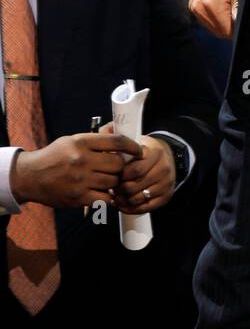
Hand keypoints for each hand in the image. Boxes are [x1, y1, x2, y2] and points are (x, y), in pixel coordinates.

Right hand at [10, 132, 143, 208]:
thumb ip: (95, 138)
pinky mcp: (78, 197)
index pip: (116, 141)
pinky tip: (105, 193)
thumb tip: (116, 130)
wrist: (31, 176)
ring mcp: (81, 180)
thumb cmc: (54, 157)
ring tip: (109, 180)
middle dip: (121, 167)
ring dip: (115, 182)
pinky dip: (108, 197)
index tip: (139, 150)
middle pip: (117, 164)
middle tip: (118, 168)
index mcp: (81, 142)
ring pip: (113, 182)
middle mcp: (82, 160)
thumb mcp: (71, 140)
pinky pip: (105, 198)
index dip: (132, 146)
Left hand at [112, 134, 175, 213]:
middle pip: (134, 186)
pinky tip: (122, 203)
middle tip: (110, 186)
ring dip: (122, 199)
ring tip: (115, 194)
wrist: (167, 157)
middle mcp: (163, 168)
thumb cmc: (144, 150)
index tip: (111, 173)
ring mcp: (166, 184)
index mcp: (155, 152)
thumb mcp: (134, 138)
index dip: (119, 174)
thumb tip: (104, 129)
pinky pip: (145, 208)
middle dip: (119, 188)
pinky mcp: (166, 196)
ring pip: (137, 198)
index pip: (134, 169)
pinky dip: (130, 208)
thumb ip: (116, 134)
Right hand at [189, 0, 240, 37]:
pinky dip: (216, 19)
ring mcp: (194, 8)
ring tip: (230, 9)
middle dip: (230, 28)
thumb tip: (239, 24)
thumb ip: (237, 8)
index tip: (244, 23)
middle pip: (219, 31)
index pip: (226, 30)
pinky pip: (207, 20)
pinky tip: (222, 8)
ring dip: (222, 24)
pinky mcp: (193, 7)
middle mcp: (199, 8)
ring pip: (213, 27)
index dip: (237, 29)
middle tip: (239, 15)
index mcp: (210, 4)